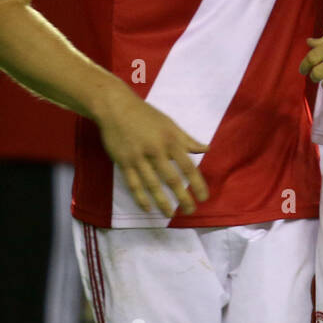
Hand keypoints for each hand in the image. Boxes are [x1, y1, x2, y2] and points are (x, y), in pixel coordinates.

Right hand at [93, 84, 209, 215]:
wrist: (116, 107)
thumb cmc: (146, 115)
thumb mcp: (170, 124)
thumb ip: (187, 140)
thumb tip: (207, 149)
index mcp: (170, 140)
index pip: (188, 166)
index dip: (197, 183)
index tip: (204, 197)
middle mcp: (155, 150)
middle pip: (171, 178)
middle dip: (182, 197)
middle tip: (190, 211)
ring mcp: (138, 157)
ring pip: (152, 185)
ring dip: (162, 202)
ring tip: (170, 214)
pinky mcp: (123, 162)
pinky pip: (133, 184)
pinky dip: (140, 197)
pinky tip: (148, 208)